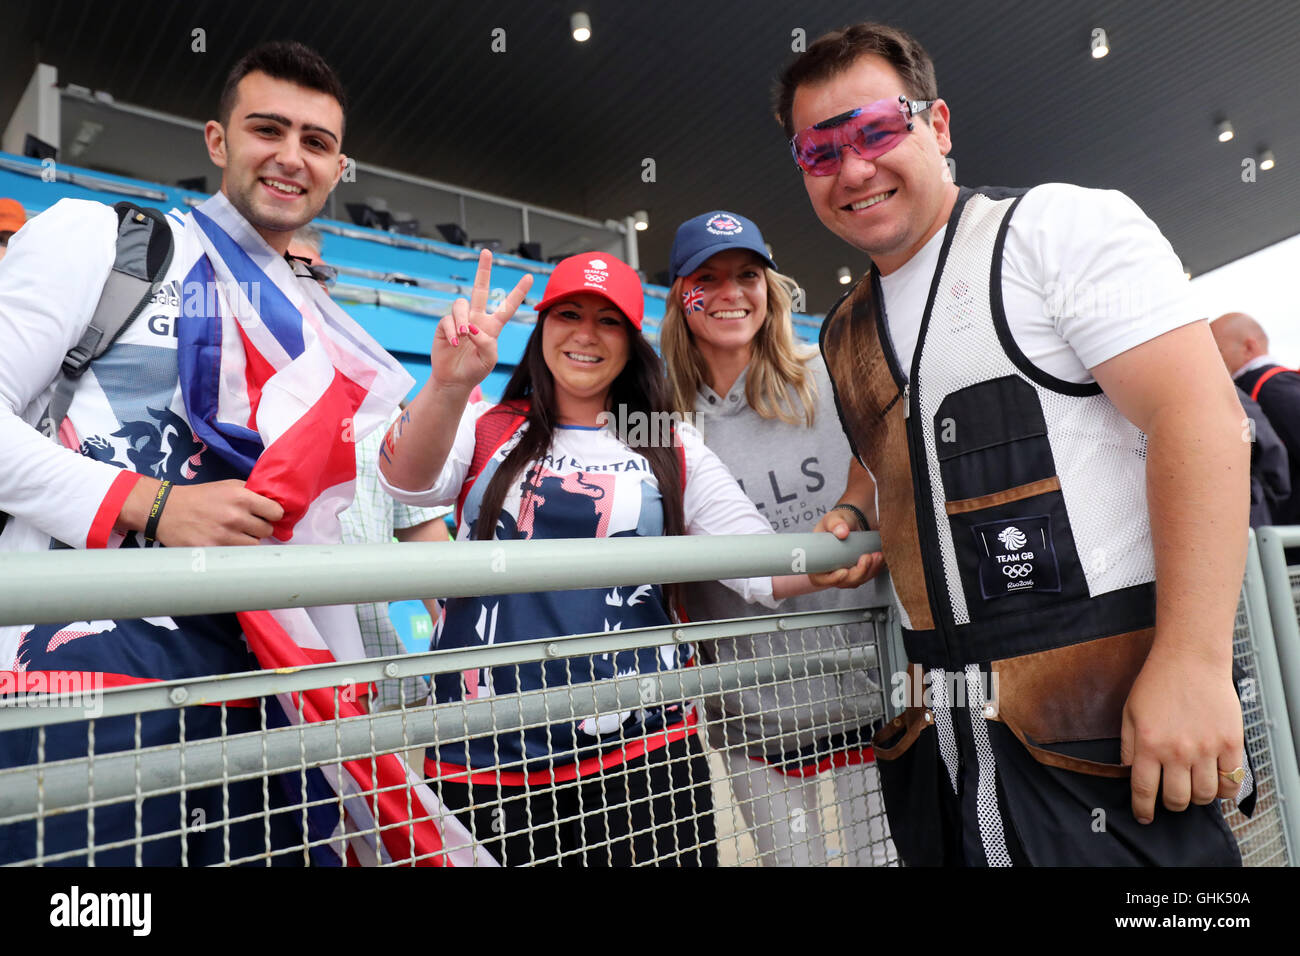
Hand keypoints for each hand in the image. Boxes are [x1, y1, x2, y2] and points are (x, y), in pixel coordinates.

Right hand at [142, 478, 284, 545]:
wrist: (166, 510)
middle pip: (267, 531)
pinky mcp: (212, 551)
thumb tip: (276, 502)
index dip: (273, 514)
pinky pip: (237, 555)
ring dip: (247, 541)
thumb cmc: (201, 497)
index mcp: (241, 497)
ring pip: (254, 545)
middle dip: (260, 528)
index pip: (276, 512)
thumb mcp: (228, 485)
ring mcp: (223, 536)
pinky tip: (223, 542)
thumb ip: (252, 492)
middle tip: (247, 525)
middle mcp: (234, 516)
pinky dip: (234, 550)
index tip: (267, 515)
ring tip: (233, 533)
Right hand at [430, 249, 532, 389]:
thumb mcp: (488, 359)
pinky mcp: (444, 325)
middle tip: (486, 252)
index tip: (529, 277)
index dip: (518, 292)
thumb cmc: (475, 370)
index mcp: (492, 326)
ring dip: (462, 319)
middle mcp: (476, 319)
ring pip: (461, 304)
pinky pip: (447, 320)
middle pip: (480, 289)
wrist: (454, 380)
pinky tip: (454, 343)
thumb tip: (472, 327)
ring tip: (463, 335)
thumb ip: (486, 343)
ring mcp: (460, 320)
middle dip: (483, 270)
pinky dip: (451, 331)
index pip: (507, 306)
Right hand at [809, 508, 884, 588]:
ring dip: (868, 571)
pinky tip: (879, 557)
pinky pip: (866, 577)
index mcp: (818, 561)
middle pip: (842, 582)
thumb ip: (835, 523)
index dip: (831, 579)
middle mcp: (830, 570)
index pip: (820, 578)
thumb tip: (841, 532)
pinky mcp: (857, 572)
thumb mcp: (833, 518)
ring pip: (856, 581)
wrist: (852, 522)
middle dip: (857, 573)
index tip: (844, 572)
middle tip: (866, 557)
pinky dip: (874, 569)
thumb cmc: (837, 522)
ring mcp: (844, 573)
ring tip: (876, 555)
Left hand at [1121, 646, 1243, 823]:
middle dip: (1172, 805)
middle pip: (1177, 799)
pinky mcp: (1230, 743)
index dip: (1143, 808)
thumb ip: (1128, 746)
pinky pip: (1231, 781)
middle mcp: (1178, 751)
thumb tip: (1128, 773)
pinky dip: (1224, 790)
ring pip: (1205, 795)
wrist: (1190, 659)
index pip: (1144, 790)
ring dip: (1197, 798)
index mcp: (1149, 744)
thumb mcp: (1129, 713)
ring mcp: (1206, 748)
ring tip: (1193, 789)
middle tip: (1171, 798)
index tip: (1144, 816)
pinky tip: (1215, 782)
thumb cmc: (1157, 682)